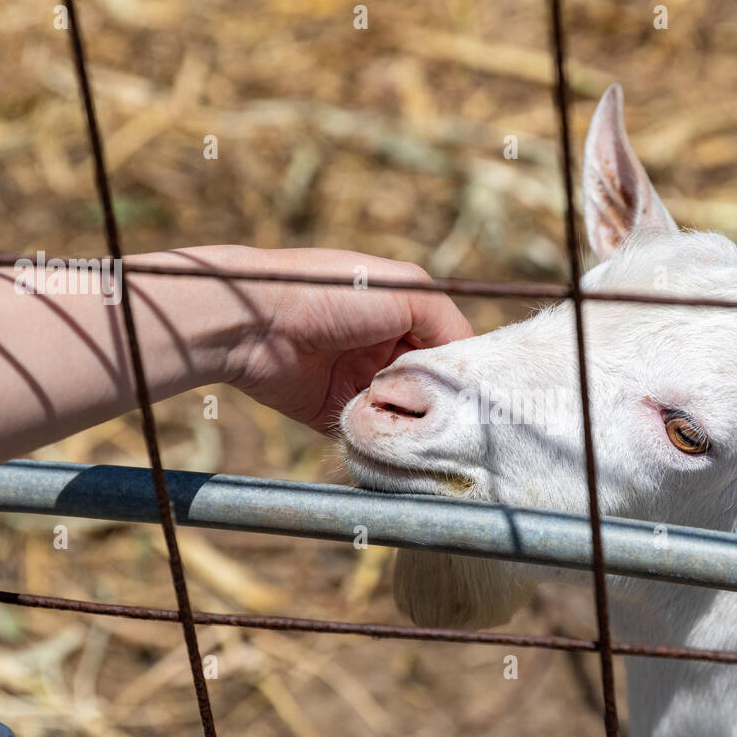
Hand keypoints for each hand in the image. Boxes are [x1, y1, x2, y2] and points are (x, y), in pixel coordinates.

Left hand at [218, 247, 473, 430]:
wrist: (255, 325)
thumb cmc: (330, 294)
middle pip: (428, 385)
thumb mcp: (405, 290)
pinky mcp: (335, 412)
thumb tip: (468, 360)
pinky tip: (396, 445)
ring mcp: (359, 381)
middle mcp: (383, 346)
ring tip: (419, 429)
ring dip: (410, 422)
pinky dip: (382, 441)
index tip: (480, 396)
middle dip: (439, 402)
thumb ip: (446, 320)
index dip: (464, 370)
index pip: (449, 347)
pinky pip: (370, 434)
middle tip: (453, 421)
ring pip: (402, 413)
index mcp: (401, 311)